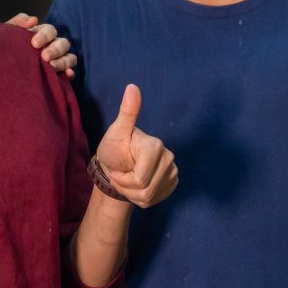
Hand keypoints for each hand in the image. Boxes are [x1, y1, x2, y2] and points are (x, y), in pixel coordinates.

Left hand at [8, 13, 76, 78]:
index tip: (34, 44)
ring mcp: (58, 60)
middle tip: (44, 57)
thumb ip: (19, 22)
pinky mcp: (59, 75)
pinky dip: (70, 73)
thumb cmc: (6, 48)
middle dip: (55, 49)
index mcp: (42, 34)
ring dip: (64, 61)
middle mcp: (53, 46)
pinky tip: (67, 75)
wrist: (1, 68)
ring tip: (52, 67)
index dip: (45, 36)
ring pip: (70, 57)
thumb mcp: (8, 33)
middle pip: (63, 43)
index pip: (50, 30)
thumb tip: (34, 20)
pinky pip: (70, 73)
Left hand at [94, 84, 176, 207]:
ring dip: (132, 194)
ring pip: (150, 198)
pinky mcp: (173, 183)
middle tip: (119, 176)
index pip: (140, 179)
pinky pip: (155, 201)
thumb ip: (126, 112)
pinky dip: (141, 198)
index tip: (116, 169)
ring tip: (127, 180)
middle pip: (145, 190)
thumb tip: (132, 86)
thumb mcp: (116, 132)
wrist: (117, 164)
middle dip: (126, 188)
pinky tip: (136, 186)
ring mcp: (173, 171)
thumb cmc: (114, 148)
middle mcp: (169, 158)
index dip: (123, 180)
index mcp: (155, 146)